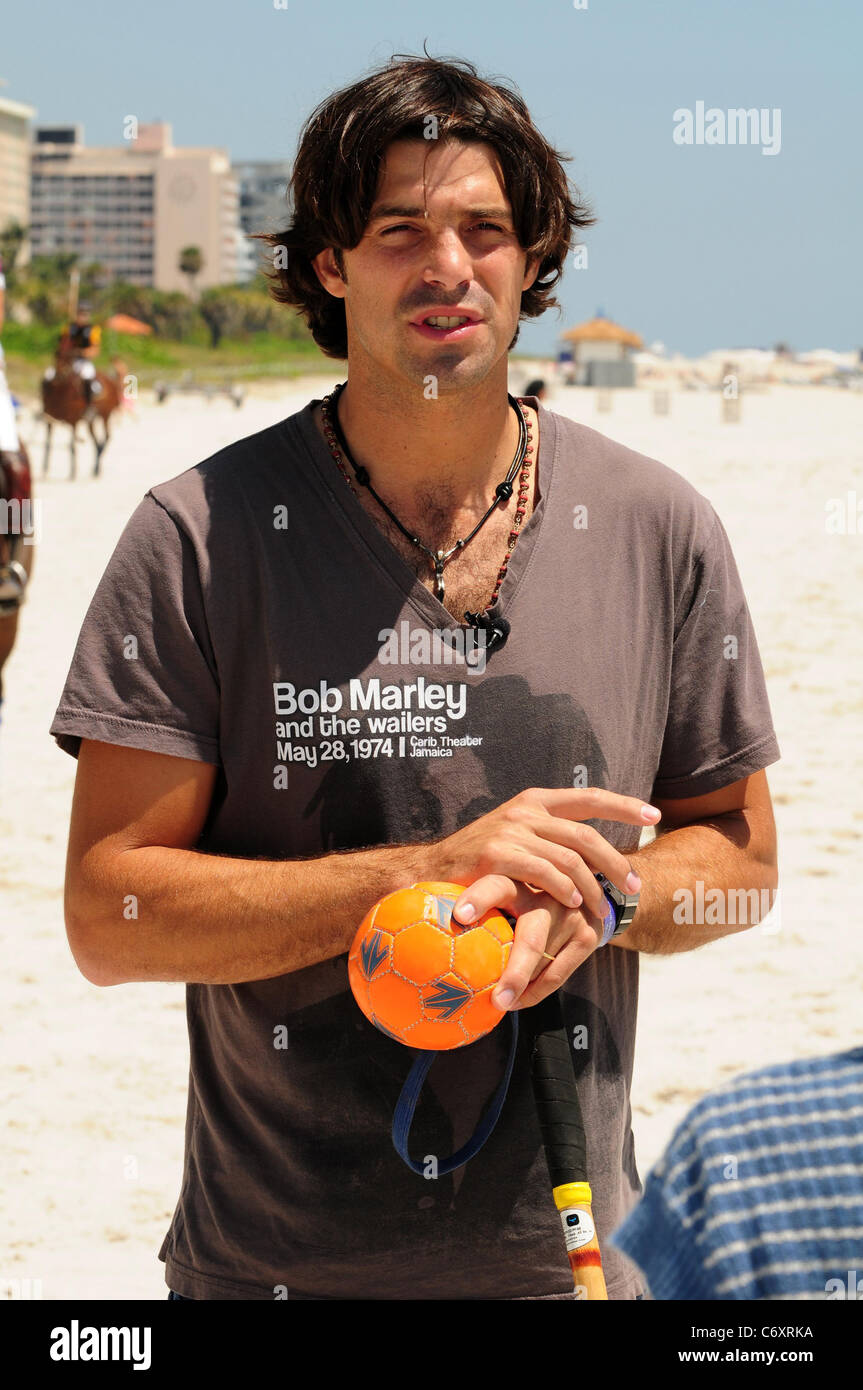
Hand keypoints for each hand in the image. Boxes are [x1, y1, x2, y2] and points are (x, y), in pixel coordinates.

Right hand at [428, 786, 659, 1008]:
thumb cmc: (478, 862)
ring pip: (570, 858)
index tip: (654, 814)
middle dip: (616, 862)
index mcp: (534, 802)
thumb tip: (589, 852)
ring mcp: (511, 830)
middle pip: (586, 834)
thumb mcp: (515, 837)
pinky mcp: (497, 854)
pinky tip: (573, 906)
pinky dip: (564, 890)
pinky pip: (544, 872)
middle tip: (634, 886)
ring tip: (604, 909)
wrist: (431, 871)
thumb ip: (547, 837)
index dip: (624, 805)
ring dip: (593, 887)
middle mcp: (525, 811)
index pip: (588, 797)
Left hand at [464, 879, 607, 1011]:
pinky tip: (519, 999)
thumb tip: (407, 913)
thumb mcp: (499, 883)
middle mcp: (548, 894)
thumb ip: (464, 898)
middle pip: (530, 940)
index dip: (479, 899)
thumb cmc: (518, 890)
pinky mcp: (589, 935)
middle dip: (515, 972)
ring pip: (542, 964)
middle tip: (495, 1001)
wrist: (582, 883)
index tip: (458, 917)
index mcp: (518, 877)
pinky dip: (536, 991)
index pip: (496, 886)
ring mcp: (571, 915)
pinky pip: (557, 975)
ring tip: (499, 1003)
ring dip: (520, 986)